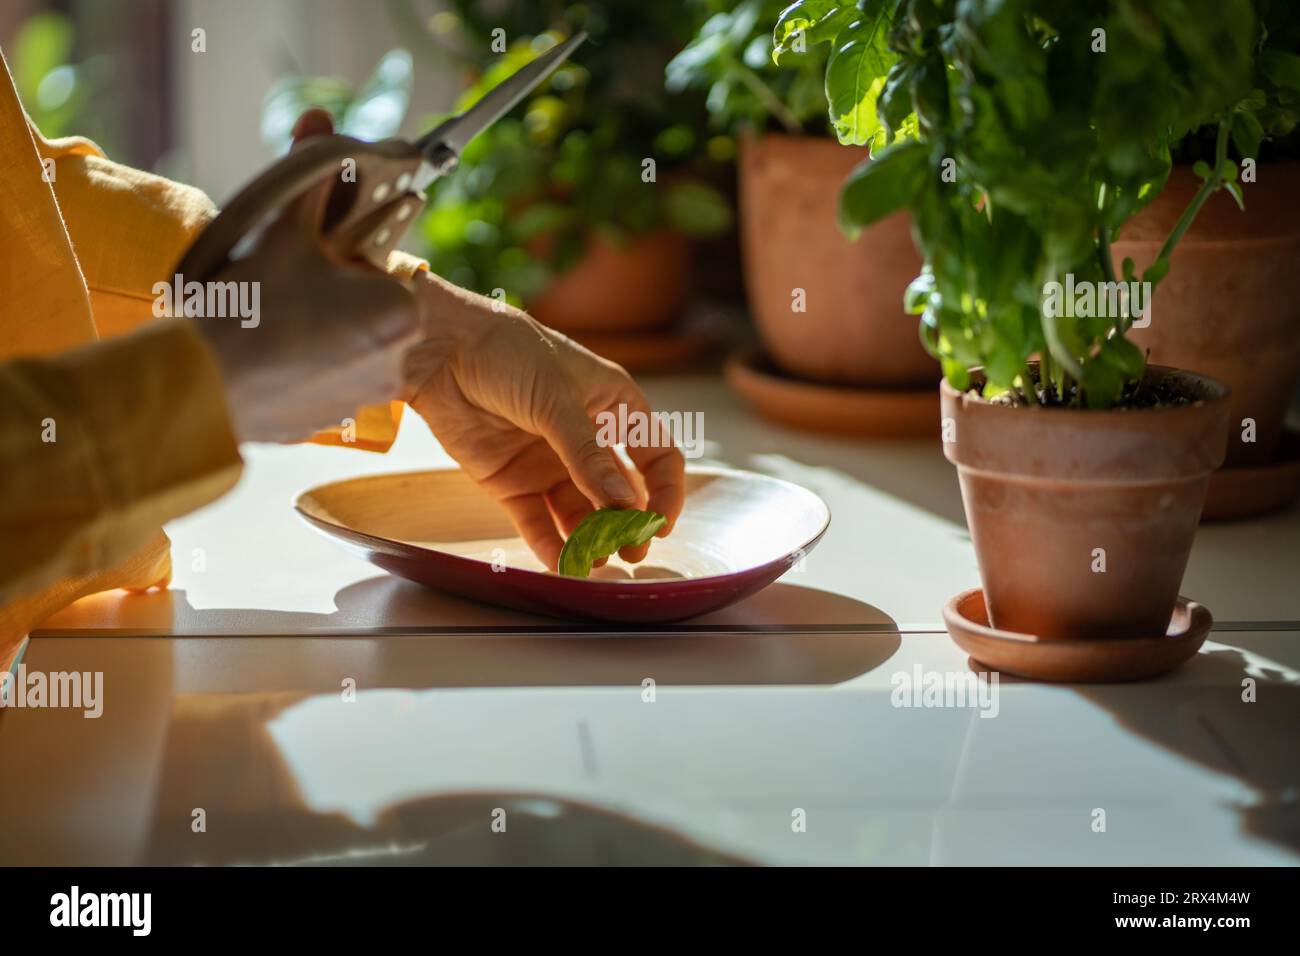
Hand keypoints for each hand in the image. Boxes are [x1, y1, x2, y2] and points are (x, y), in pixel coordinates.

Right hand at [196, 110, 423, 441]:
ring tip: (265, 321)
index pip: (377, 272)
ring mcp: (361, 399)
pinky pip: (314, 383)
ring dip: (309, 333)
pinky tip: (260, 356)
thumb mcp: (285, 230)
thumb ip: (311, 175)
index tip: (305, 261)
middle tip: (279, 290)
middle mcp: (395, 362)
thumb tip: (319, 123)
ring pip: (338, 348)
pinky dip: (292, 369)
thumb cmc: (250, 303)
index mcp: (401, 311)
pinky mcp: (325, 423)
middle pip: (361, 312)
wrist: (200, 383)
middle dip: (326, 296)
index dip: (338, 260)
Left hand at [403, 272, 685, 569]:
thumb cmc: (508, 353)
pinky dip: (550, 545)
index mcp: (612, 405)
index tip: (660, 524)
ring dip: (590, 540)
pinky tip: (561, 563)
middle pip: (620, 493)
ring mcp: (549, 463)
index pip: (657, 456)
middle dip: (627, 525)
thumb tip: (625, 506)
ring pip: (580, 513)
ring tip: (594, 561)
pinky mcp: (512, 483)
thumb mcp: (556, 400)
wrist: (439, 350)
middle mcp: (586, 439)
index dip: (665, 491)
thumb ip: (588, 456)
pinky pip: (538, 522)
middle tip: (629, 551)